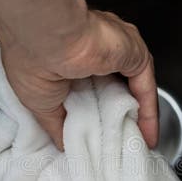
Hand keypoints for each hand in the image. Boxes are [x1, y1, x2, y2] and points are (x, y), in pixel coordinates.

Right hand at [0, 9, 158, 150]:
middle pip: (112, 85)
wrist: (46, 35)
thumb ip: (57, 125)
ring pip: (132, 86)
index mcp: (67, 54)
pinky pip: (146, 86)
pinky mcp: (134, 53)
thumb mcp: (40, 104)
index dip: (92, 110)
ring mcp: (116, 49)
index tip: (96, 136)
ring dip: (136, 114)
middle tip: (119, 141)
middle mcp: (94, 48)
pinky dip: (150, 112)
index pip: (86, 84)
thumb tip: (65, 145)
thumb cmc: (31, 60)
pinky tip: (149, 135)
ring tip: (136, 142)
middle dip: (117, 113)